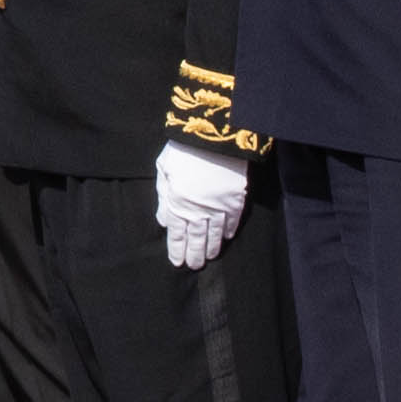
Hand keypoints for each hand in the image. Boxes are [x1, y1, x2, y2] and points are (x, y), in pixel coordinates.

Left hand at [155, 143, 249, 271]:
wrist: (214, 135)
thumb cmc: (183, 150)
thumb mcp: (164, 170)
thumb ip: (163, 197)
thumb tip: (163, 222)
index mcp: (178, 203)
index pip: (177, 234)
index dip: (177, 250)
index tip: (177, 262)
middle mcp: (199, 210)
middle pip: (196, 238)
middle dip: (194, 254)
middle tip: (194, 266)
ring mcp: (219, 206)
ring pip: (215, 234)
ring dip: (212, 247)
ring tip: (209, 257)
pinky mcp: (236, 200)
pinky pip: (233, 221)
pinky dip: (229, 231)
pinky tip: (226, 238)